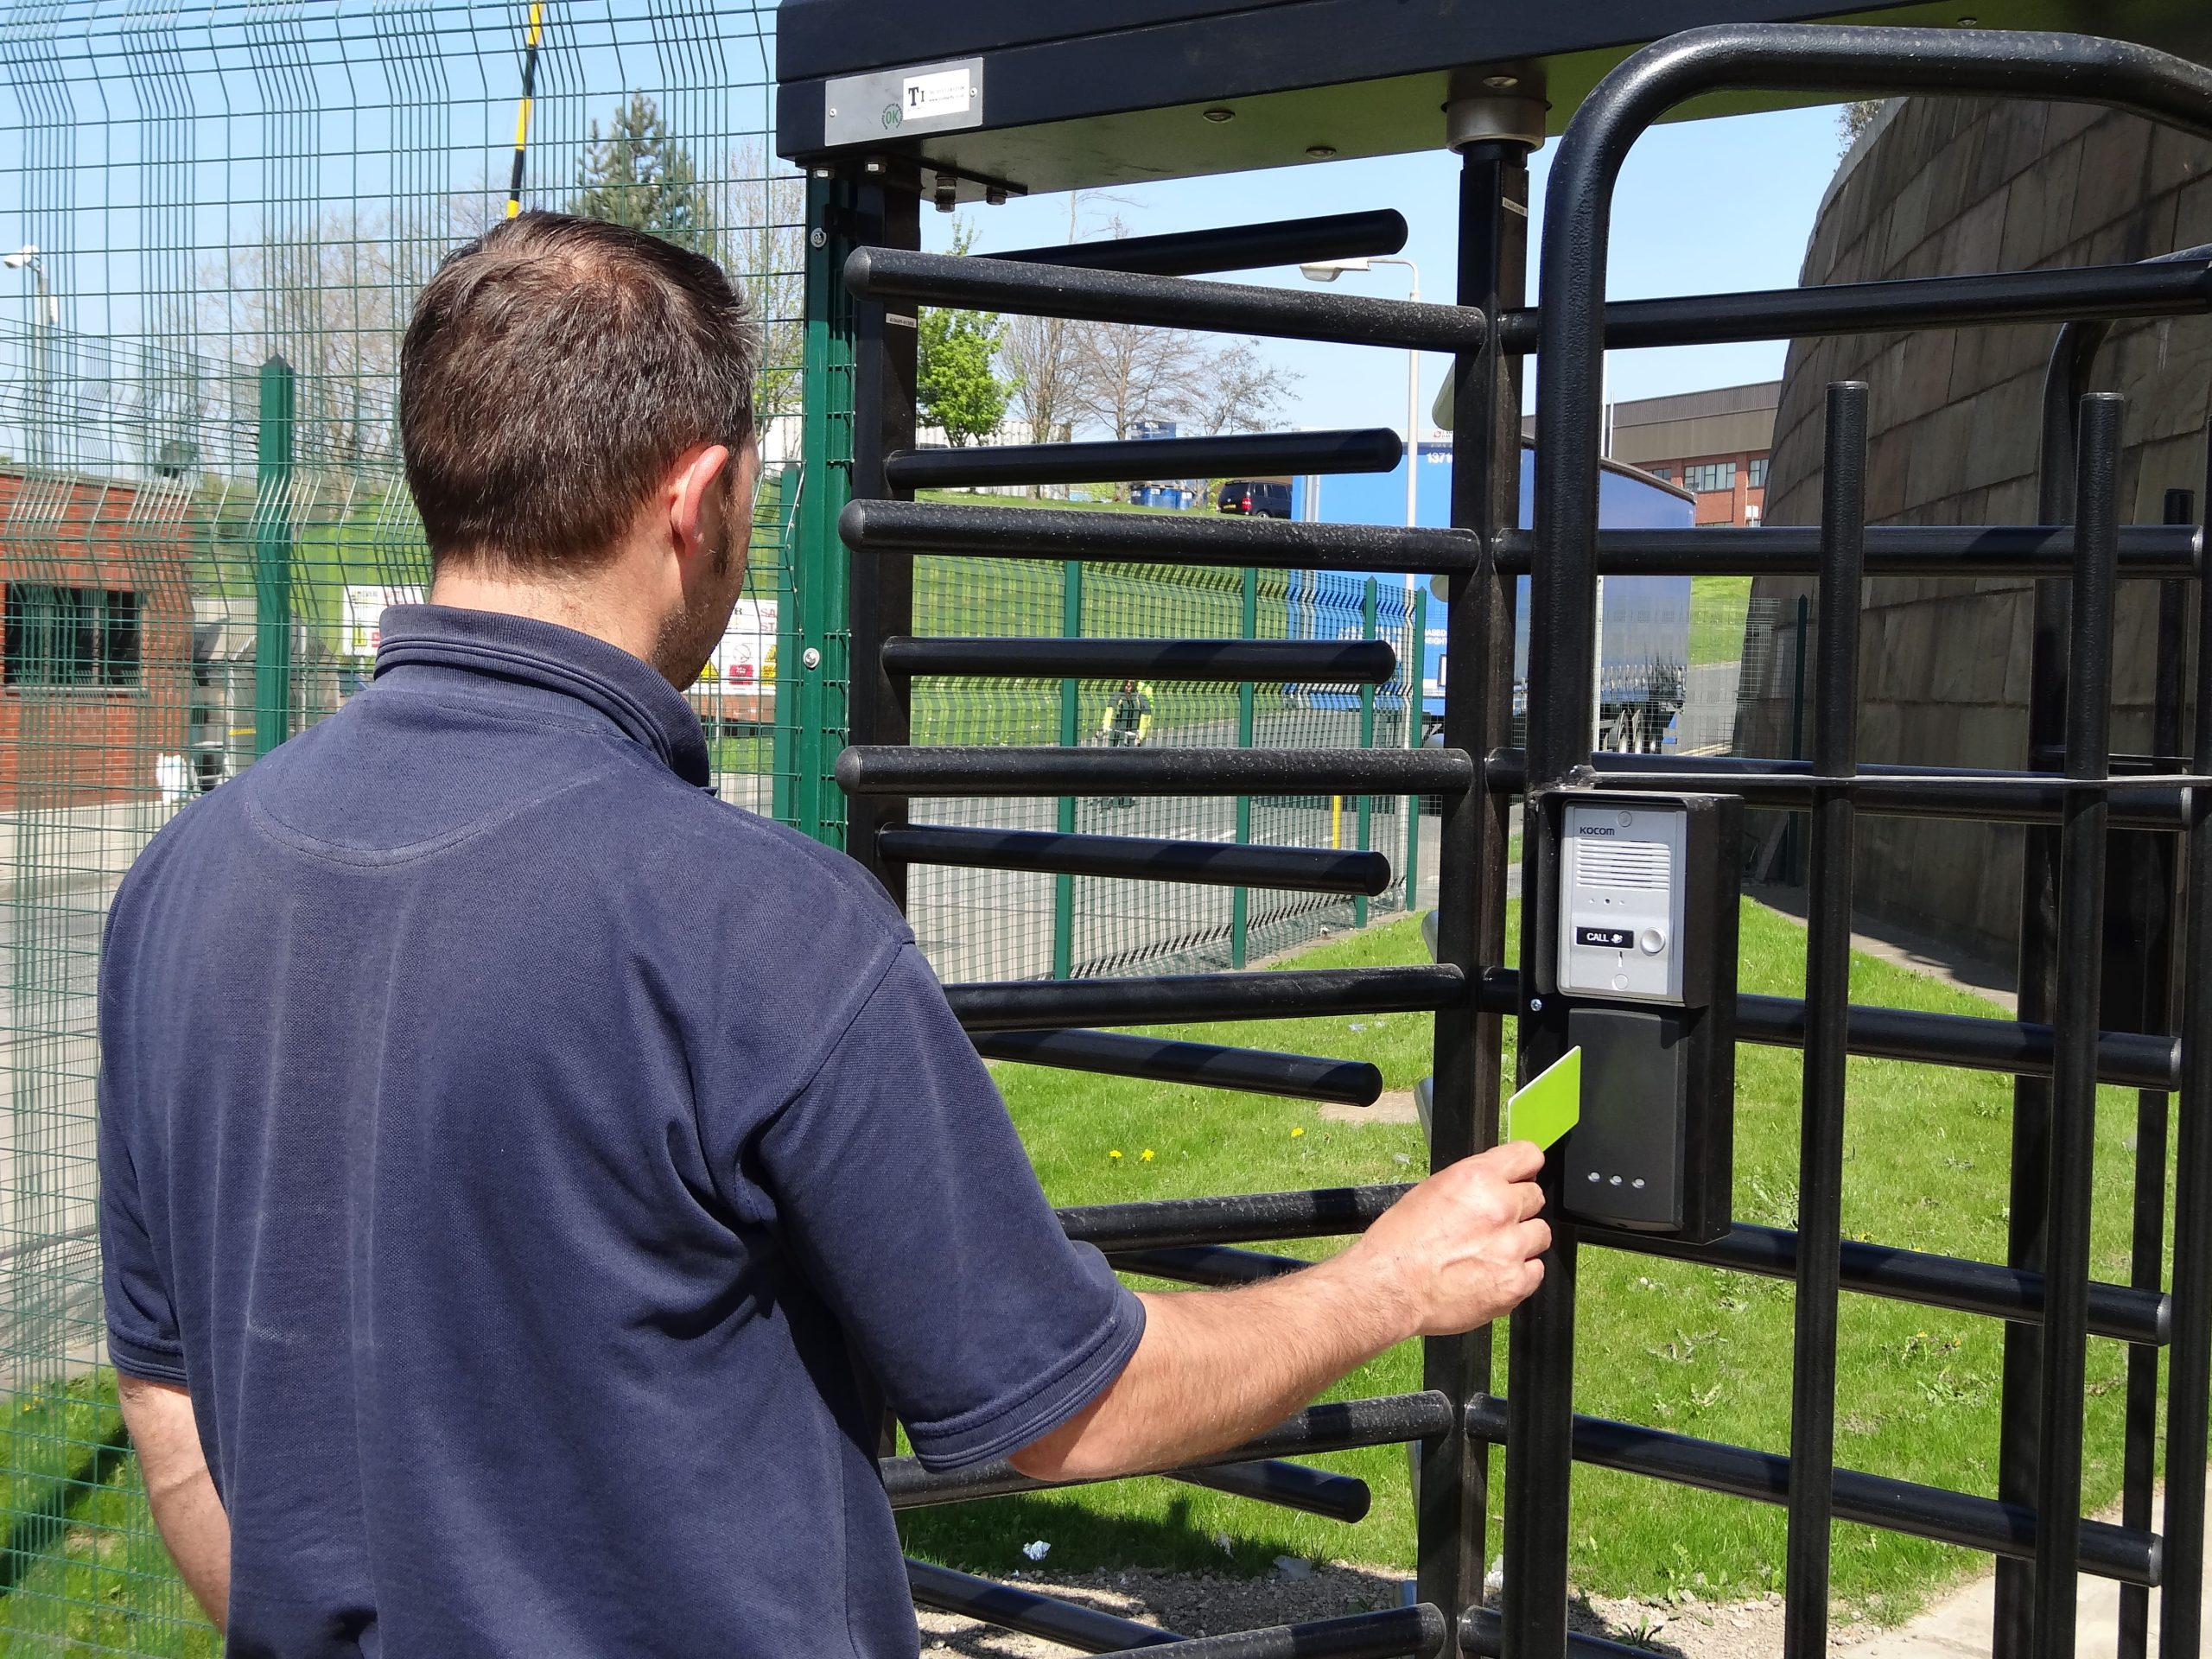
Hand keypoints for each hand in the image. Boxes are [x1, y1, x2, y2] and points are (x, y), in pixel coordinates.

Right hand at [1347, 1141, 1549, 1338]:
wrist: (1389, 1288)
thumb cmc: (1399, 1243)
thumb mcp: (1431, 1191)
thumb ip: (1473, 1184)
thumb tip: (1496, 1183)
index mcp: (1477, 1179)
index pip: (1528, 1156)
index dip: (1525, 1167)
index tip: (1522, 1176)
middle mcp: (1499, 1208)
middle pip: (1536, 1197)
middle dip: (1517, 1208)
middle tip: (1493, 1223)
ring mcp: (1511, 1248)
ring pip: (1540, 1234)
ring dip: (1521, 1241)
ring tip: (1491, 1251)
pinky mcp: (1515, 1283)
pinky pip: (1536, 1271)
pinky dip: (1519, 1273)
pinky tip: (1493, 1274)